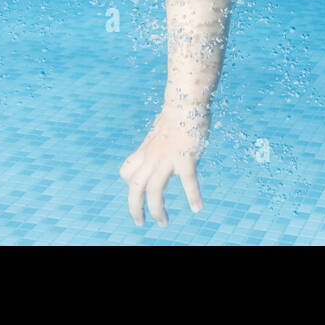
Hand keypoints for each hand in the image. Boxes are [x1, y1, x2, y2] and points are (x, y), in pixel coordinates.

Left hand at [119, 105, 206, 226]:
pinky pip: (188, 181)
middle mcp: (151, 157)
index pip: (127, 171)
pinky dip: (193, 196)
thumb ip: (156, 144)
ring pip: (154, 191)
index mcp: (145, 151)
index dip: (129, 184)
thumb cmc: (175, 115)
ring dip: (157, 211)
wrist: (184, 101)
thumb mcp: (158, 131)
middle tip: (139, 222)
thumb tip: (160, 147)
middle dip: (134, 208)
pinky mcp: (185, 158)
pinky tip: (197, 208)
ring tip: (162, 223)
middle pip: (135, 188)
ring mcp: (167, 159)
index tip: (139, 193)